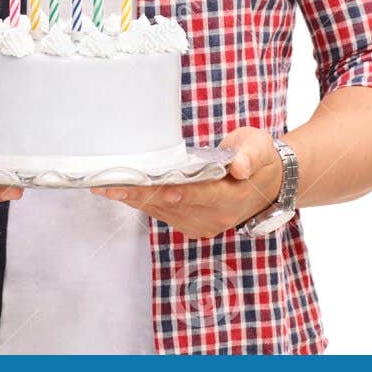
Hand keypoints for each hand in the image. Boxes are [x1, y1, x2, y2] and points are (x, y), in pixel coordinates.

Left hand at [88, 126, 283, 238]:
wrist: (266, 184)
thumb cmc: (259, 158)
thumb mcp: (259, 147)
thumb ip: (249, 155)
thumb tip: (239, 166)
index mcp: (230, 198)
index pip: (195, 195)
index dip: (166, 190)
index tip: (142, 185)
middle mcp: (213, 218)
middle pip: (170, 205)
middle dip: (138, 194)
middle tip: (107, 184)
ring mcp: (201, 224)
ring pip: (161, 211)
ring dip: (133, 199)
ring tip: (104, 186)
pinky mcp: (190, 224)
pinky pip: (162, 214)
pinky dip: (141, 202)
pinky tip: (121, 191)